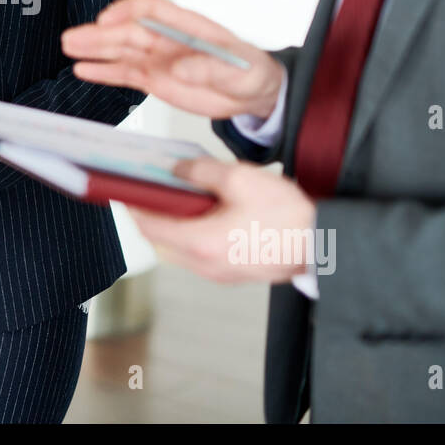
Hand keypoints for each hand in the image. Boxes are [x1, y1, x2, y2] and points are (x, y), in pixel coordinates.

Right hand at [62, 0, 284, 120]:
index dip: (126, 10)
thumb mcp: (236, 71)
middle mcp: (166, 39)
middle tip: (73, 38)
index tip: (107, 20)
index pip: (150, 7)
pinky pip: (123, 73)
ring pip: (119, 50)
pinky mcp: (154, 78)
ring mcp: (157, 58)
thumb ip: (207, 68)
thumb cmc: (249, 72)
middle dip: (98, 34)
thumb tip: (178, 68)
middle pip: (126, 29)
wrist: (253, 94)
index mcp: (186, 25)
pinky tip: (83, 70)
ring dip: (94, 49)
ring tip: (68, 48)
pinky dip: (103, 72)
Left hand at [127, 158, 315, 283]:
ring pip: (176, 250)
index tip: (121, 189)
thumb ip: (202, 172)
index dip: (131, 205)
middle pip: (158, 241)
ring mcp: (218, 273)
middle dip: (147, 215)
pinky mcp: (231, 273)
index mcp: (201, 243)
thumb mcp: (241, 179)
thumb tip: (177, 170)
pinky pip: (197, 255)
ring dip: (169, 225)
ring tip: (172, 197)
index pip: (149, 225)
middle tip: (145, 190)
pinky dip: (189, 234)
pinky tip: (200, 213)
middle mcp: (204, 264)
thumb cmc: (289, 217)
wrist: (323, 244)